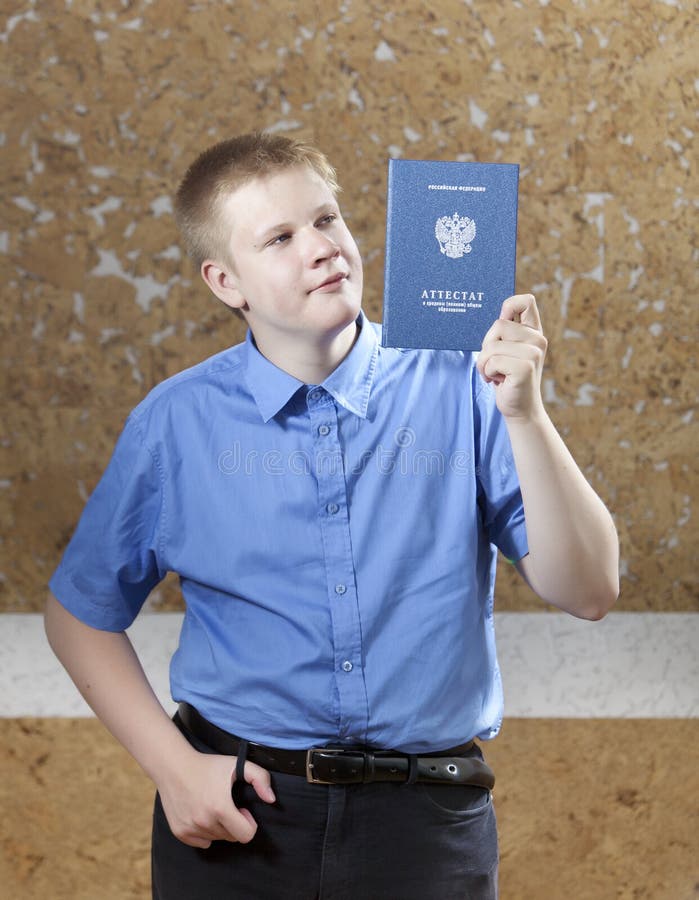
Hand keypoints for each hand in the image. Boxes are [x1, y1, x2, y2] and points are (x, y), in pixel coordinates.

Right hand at [157, 748, 275, 847]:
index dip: (248, 823)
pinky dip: (204, 832)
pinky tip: (201, 812)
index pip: (246, 835)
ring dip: (219, 826)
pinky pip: (201, 842)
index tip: (242, 809)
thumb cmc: (208, 765)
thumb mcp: (237, 764)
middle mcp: (204, 822)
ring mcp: (190, 829)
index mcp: (220, 808)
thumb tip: (271, 800)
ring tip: (211, 805)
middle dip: (233, 823)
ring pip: (216, 839)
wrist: (174, 766)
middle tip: (226, 804)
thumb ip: (260, 778)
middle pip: (231, 837)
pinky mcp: (180, 832)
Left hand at [477, 293, 547, 421]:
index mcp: (534, 332)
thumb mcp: (506, 351)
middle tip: (494, 362)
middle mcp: (538, 339)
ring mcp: (533, 353)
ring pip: (492, 346)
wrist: (520, 409)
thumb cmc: (507, 378)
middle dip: (487, 345)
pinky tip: (497, 380)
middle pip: (498, 324)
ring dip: (484, 363)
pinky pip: (492, 361)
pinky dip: (487, 372)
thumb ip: (504, 333)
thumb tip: (496, 314)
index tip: (501, 327)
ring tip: (495, 373)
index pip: (525, 301)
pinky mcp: (525, 367)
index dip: (509, 305)